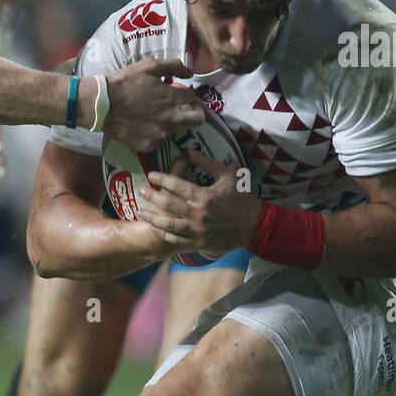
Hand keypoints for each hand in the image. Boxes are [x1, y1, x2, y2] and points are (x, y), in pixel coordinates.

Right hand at [105, 59, 203, 151]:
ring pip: (175, 129)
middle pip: (197, 120)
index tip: (180, 94)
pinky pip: (158, 140)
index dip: (188, 94)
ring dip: (169, 122)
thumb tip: (191, 73)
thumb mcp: (149, 66)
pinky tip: (142, 126)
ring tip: (152, 116)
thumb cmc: (125, 82)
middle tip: (183, 110)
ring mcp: (160, 134)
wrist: (102, 104)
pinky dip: (154, 133)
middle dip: (195, 113)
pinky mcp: (149, 145)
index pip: (194, 98)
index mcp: (172, 98)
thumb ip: (174, 66)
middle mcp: (171, 118)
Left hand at [137, 151, 259, 255]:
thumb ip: (207, 163)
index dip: (162, 179)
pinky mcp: (198, 243)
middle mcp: (198, 214)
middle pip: (169, 205)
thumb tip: (188, 152)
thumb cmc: (241, 198)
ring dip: (152, 218)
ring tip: (140, 212)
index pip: (178, 186)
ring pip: (169, 225)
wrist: (254, 225)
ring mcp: (197, 231)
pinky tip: (154, 229)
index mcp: (205, 197)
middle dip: (152, 197)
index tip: (151, 175)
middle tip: (141, 190)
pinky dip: (164, 235)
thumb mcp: (228, 176)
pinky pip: (177, 240)